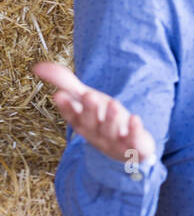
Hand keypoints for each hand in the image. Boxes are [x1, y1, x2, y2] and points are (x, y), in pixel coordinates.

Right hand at [32, 60, 155, 167]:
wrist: (129, 149)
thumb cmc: (102, 118)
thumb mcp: (85, 99)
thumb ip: (65, 83)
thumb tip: (37, 67)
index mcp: (82, 122)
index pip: (71, 115)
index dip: (66, 107)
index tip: (58, 95)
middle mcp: (96, 133)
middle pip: (91, 123)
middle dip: (89, 110)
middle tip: (89, 95)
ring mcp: (115, 141)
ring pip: (112, 131)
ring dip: (112, 118)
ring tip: (113, 104)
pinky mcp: (135, 145)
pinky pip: (134, 140)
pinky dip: (135, 130)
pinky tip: (135, 119)